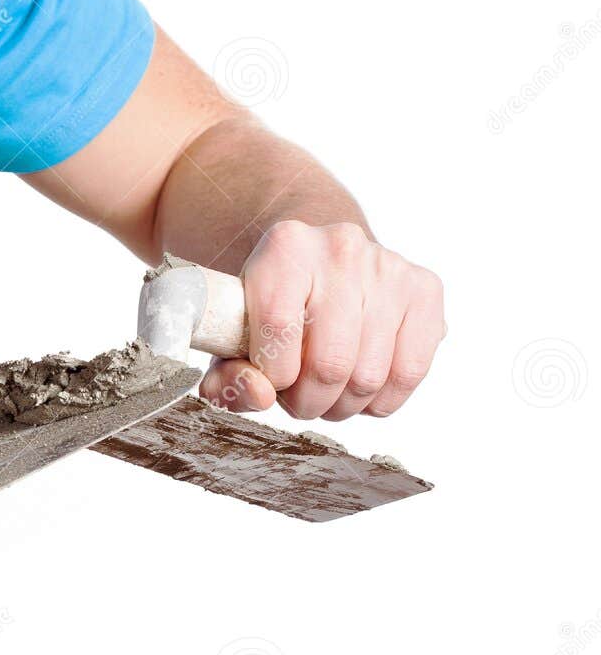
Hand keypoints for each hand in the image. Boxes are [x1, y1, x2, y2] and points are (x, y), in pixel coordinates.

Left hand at [199, 221, 445, 419]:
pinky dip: (381, 400)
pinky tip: (360, 389)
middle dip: (309, 402)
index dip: (272, 376)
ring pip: (369, 377)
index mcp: (285, 248)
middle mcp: (341, 249)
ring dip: (343, 405)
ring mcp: (389, 267)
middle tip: (299, 398)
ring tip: (326, 390)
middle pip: (330, 363)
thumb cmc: (270, 308)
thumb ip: (229, 377)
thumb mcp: (234, 336)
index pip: (278, 329)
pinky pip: (409, 372)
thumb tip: (261, 396)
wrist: (316, 261)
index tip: (270, 380)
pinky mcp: (425, 289)